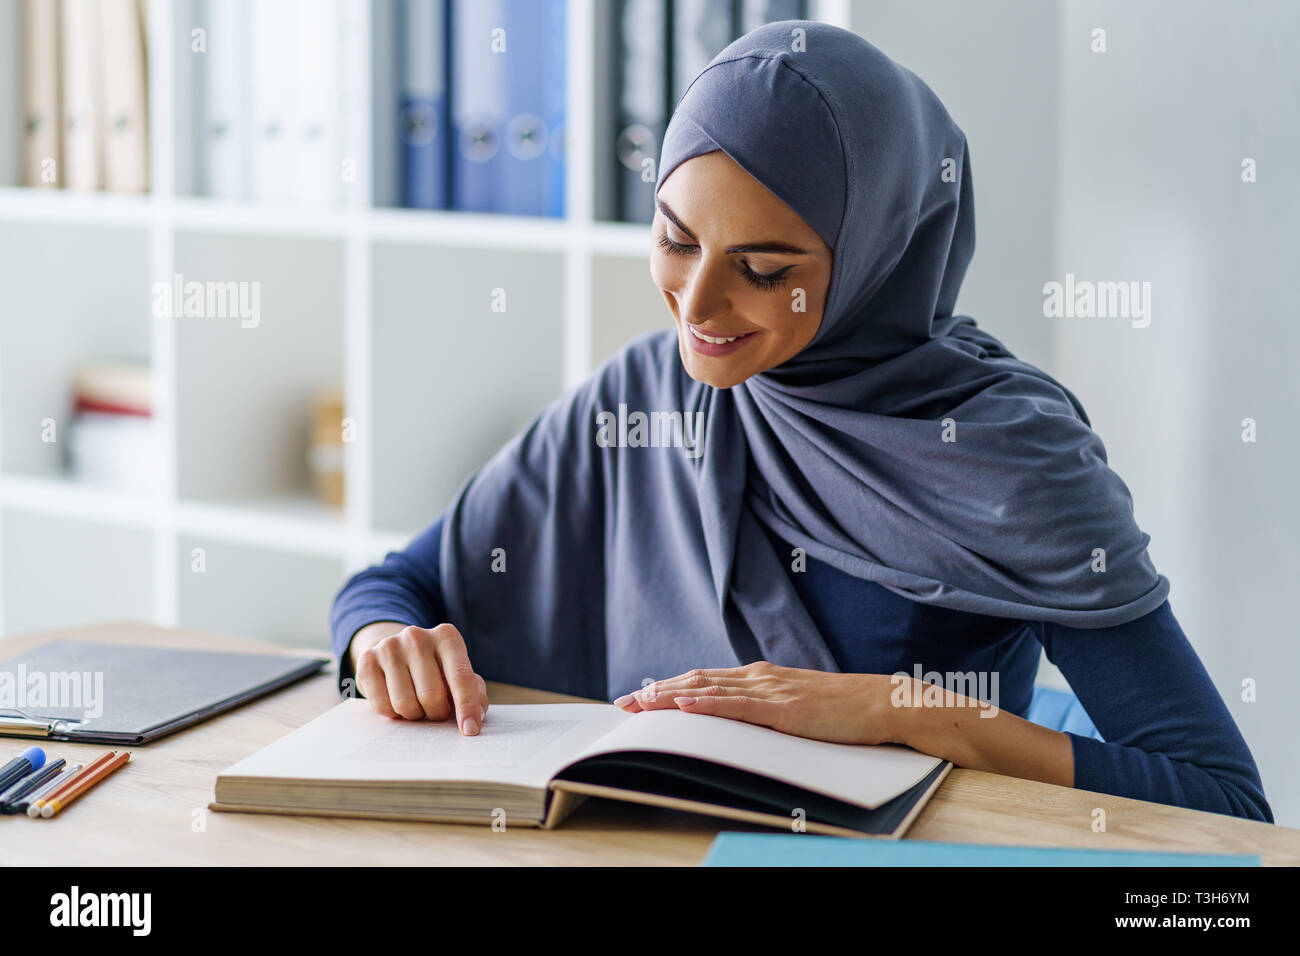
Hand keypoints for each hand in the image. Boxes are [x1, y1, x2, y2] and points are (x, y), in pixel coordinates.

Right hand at [349, 622, 488, 733]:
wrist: (395, 651)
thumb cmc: (434, 668)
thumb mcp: (457, 673)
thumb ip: (474, 691)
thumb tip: (475, 715)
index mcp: (447, 636)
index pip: (460, 677)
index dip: (466, 707)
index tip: (470, 730)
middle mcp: (417, 636)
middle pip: (431, 695)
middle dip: (437, 713)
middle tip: (437, 712)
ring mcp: (389, 647)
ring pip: (405, 703)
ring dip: (415, 715)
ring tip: (418, 705)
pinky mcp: (367, 661)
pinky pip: (382, 705)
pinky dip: (393, 714)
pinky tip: (397, 702)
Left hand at [612, 661, 896, 745]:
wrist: (880, 703)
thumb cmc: (842, 709)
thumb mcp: (794, 705)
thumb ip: (765, 707)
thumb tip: (736, 718)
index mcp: (761, 677)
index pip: (704, 679)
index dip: (669, 686)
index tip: (639, 696)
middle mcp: (759, 677)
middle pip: (697, 681)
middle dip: (658, 692)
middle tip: (623, 704)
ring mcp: (771, 691)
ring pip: (710, 691)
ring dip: (671, 697)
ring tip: (641, 704)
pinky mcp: (784, 709)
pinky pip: (738, 706)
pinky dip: (707, 704)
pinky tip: (685, 705)